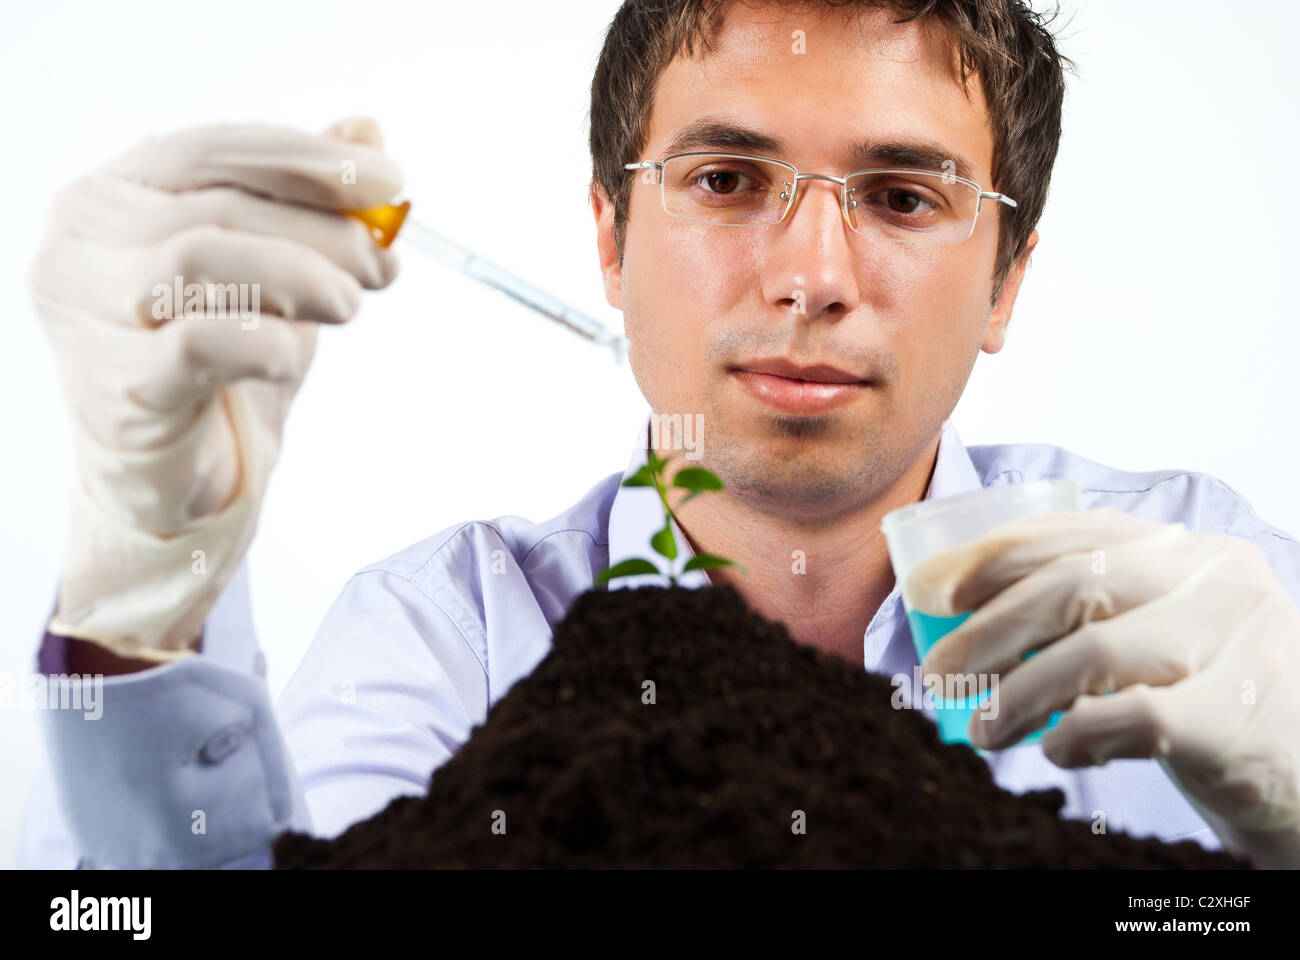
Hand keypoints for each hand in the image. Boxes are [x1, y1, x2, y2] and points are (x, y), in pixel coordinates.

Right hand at [31, 117, 402, 662]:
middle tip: (380, 262)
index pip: (210, 149)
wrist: (180, 473)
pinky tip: (296, 353)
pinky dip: (271, 340)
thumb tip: (368, 130)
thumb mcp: (275, 268)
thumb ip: (310, 198)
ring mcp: (84, 314)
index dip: (306, 160)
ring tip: (349, 304)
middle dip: (319, 229)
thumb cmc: (221, 359)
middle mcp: (78, 242)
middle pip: (214, 205)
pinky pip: (202, 340)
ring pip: (201, 257)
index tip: (388, 180)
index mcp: (112, 193)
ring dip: (301, 276)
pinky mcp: (116, 386)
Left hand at [908, 507, 1299, 867]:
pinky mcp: (1240, 715)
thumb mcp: (1147, 628)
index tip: (929, 592)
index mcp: (1181, 547)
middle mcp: (1215, 577)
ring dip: (1018, 697)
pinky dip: (1078, 735)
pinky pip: (1135, 716)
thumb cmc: (1201, 687)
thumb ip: (1079, 611)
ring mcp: (1237, 641)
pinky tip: (1056, 751)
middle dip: (987, 633)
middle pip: (1072, 587)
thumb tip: (955, 618)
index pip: (1069, 535)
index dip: (988, 559)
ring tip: (982, 730)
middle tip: (938, 675)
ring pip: (1095, 653)